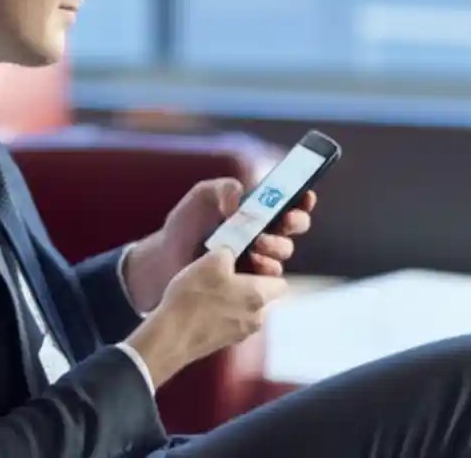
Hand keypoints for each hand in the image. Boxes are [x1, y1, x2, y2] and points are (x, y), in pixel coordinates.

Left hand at [122, 178, 315, 312]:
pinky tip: (250, 266)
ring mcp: (259, 258)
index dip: (302, 197)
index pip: (290, 200)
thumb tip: (242, 204)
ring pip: (284, 253)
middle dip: (294, 222)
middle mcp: (264, 232)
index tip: (304, 195)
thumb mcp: (202, 196)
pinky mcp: (250, 281)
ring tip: (256, 246)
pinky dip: (264, 271)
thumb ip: (224, 189)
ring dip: (276, 247)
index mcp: (257, 208)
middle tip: (282, 222)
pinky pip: (270, 280)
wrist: (166, 258)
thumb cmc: (186, 224)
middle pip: (296, 226)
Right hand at [125, 249, 288, 387]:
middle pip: (262, 296)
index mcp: (260, 296)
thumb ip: (231, 250)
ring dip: (232, 299)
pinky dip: (220, 313)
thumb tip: (233, 251)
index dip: (267, 269)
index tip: (250, 262)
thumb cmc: (194, 297)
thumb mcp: (212, 260)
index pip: (280, 283)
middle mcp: (257, 318)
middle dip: (246, 284)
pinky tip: (199, 306)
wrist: (170, 336)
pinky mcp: (223, 343)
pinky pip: (229, 322)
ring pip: (244, 309)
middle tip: (224, 273)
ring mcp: (241, 334)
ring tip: (207, 289)